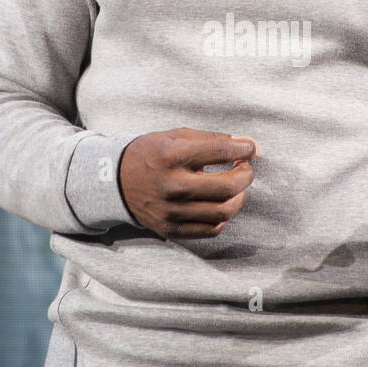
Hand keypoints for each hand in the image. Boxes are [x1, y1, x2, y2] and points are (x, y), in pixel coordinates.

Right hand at [119, 128, 260, 238]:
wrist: (114, 181)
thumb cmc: (151, 154)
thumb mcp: (177, 137)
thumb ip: (214, 139)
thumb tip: (252, 146)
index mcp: (172, 156)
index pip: (221, 151)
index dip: (244, 149)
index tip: (251, 148)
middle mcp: (171, 185)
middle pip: (227, 187)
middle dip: (246, 175)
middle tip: (244, 168)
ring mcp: (171, 211)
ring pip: (223, 211)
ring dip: (239, 197)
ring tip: (235, 187)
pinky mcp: (171, 229)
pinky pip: (211, 229)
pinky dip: (224, 217)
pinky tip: (220, 203)